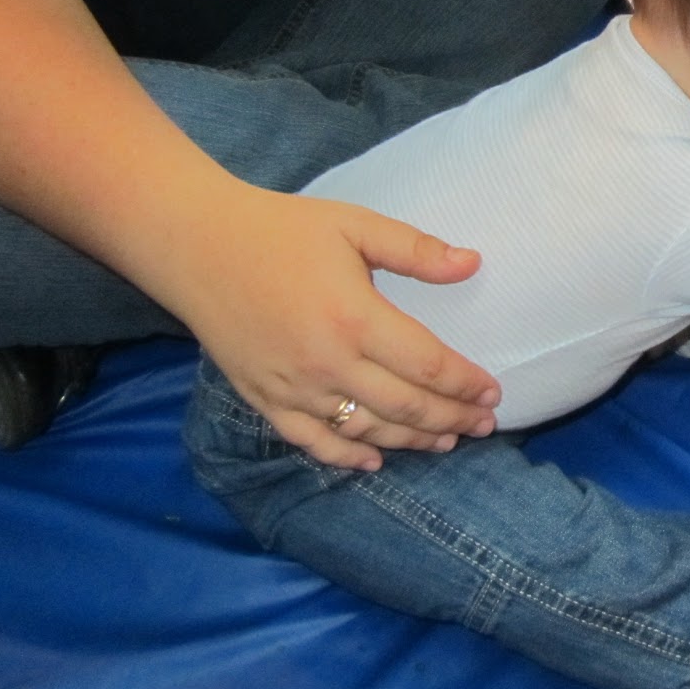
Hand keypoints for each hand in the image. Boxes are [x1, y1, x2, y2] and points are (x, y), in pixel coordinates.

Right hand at [172, 186, 500, 469]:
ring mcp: (293, 387)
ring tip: (446, 441)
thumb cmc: (281, 229)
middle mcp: (328, 363)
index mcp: (356, 318)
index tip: (493, 394)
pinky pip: (312, 441)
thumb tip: (473, 263)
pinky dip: (347, 457)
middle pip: (406, 408)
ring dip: (412, 442)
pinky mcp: (264, 399)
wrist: (196, 244)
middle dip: (453, 420)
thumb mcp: (355, 225)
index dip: (467, 385)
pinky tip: (375, 462)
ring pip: (366, 431)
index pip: (429, 367)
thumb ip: (416, 250)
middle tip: (484, 425)